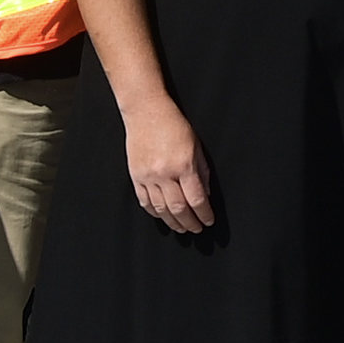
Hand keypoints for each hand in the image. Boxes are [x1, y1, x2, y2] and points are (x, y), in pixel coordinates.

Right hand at [124, 95, 215, 236]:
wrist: (146, 112)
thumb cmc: (174, 125)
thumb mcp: (196, 145)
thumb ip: (202, 171)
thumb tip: (206, 194)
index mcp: (184, 165)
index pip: (197, 199)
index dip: (204, 214)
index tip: (208, 221)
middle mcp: (164, 174)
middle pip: (179, 208)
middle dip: (190, 223)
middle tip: (196, 229)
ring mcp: (147, 176)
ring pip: (161, 209)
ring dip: (172, 222)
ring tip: (181, 228)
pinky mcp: (135, 176)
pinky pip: (144, 201)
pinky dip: (154, 212)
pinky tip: (162, 216)